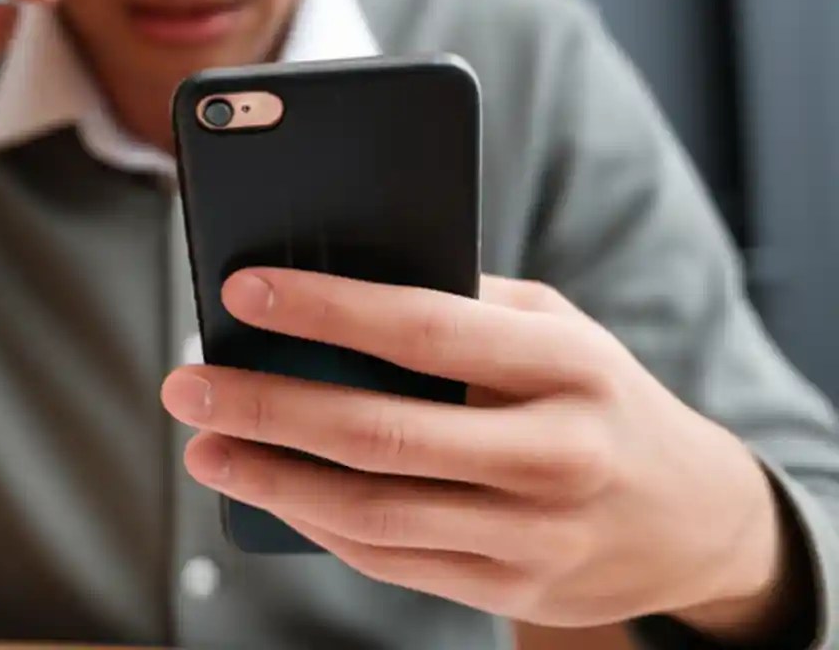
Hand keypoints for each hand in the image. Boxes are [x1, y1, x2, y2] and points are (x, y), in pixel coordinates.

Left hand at [162, 270, 798, 639]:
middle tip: (188, 384)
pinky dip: (316, 522)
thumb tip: (328, 299)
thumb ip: (463, 308)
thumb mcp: (555, 330)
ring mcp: (535, 535)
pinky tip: (270, 489)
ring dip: (271, 479)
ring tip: (206, 445)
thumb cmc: (598, 397)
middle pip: (380, 434)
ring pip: (371, 512)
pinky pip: (388, 559)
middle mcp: (556, 453)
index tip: (242, 291)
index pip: (426, 328)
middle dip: (267, 407)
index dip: (326, 309)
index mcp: (569, 365)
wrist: (692, 518)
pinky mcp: (511, 589)